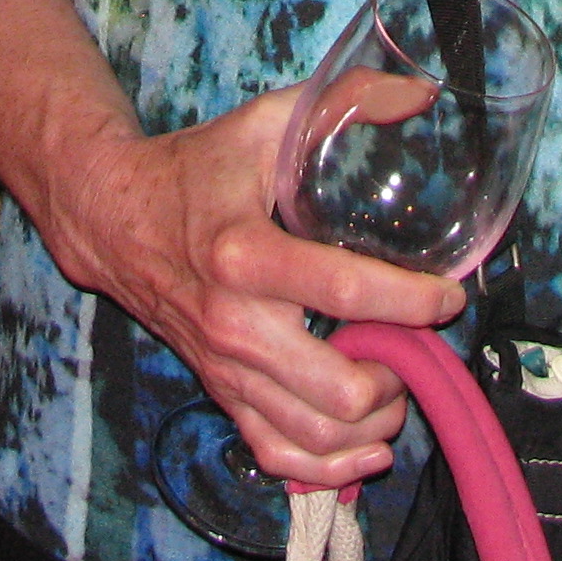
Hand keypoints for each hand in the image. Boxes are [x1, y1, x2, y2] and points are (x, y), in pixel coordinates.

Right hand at [34, 87, 463, 487]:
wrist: (114, 219)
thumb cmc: (197, 169)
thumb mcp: (265, 124)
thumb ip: (344, 102)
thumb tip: (421, 93)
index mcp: (244, 253)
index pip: (342, 293)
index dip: (408, 303)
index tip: (448, 297)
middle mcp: (233, 323)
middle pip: (337, 391)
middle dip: (399, 379)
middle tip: (418, 348)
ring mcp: (225, 368)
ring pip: (316, 436)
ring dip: (375, 425)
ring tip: (399, 388)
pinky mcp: (220, 393)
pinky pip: (278, 455)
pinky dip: (329, 467)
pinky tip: (364, 448)